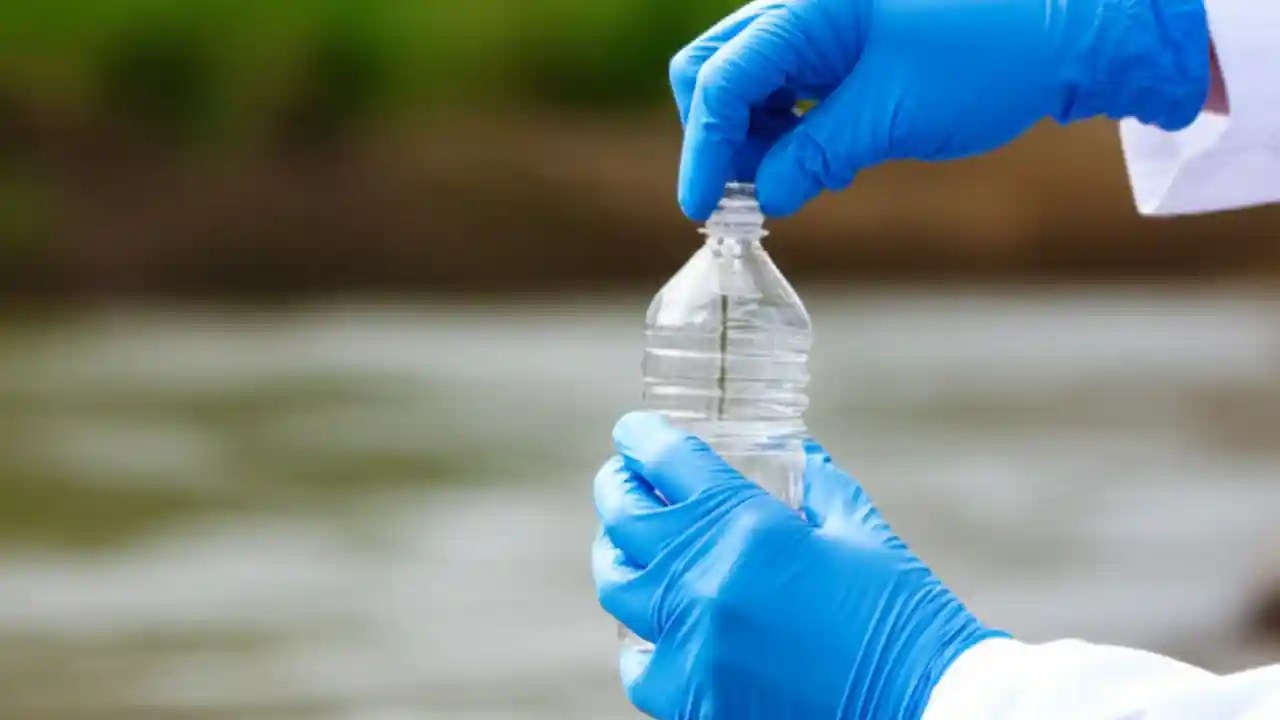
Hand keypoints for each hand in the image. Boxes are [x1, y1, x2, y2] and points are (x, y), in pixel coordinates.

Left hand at [592, 412, 1004, 718]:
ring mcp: (694, 644)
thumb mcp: (859, 530)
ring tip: (629, 546)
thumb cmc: (902, 614)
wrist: (926, 706)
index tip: (633, 432)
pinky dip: (644, 642)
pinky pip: (640, 664)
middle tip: (622, 479)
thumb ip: (814, 484)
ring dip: (621, 558)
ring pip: (619, 588)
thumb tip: (790, 453)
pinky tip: (657, 628)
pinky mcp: (695, 701)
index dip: (642, 438)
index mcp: (748, 526)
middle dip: (617, 487)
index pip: (669, 462)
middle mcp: (706, 581)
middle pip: (625, 519)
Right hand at [670, 0, 1210, 219]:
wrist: (1066, 31)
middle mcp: (801, 7)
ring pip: (747, 82)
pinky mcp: (841, 44)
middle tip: (746, 194)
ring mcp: (820, 24)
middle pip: (716, 70)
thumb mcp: (890, 117)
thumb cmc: (986, 58)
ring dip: (753, 138)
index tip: (701, 205)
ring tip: (795, 181)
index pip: (723, 79)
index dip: (706, 149)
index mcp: (806, 8)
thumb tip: (765, 195)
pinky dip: (786, 129)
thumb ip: (814, 154)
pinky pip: (787, 87)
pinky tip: (817, 161)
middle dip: (720, 136)